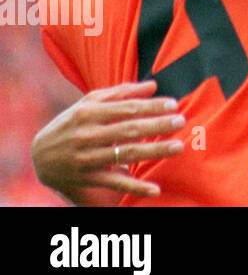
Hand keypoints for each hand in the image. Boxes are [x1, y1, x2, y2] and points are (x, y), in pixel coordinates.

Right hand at [32, 81, 184, 204]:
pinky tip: (155, 189)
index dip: (151, 106)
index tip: (173, 104)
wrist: (38, 156)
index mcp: (87, 113)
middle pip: (128, 130)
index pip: (126, 108)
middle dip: (157, 126)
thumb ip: (121, 93)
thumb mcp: (89, 103)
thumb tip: (153, 85)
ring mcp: (87, 158)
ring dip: (154, 152)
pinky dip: (135, 187)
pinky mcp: (88, 178)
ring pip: (125, 155)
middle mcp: (87, 136)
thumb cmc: (71, 123)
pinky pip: (115, 183)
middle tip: (181, 121)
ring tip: (178, 147)